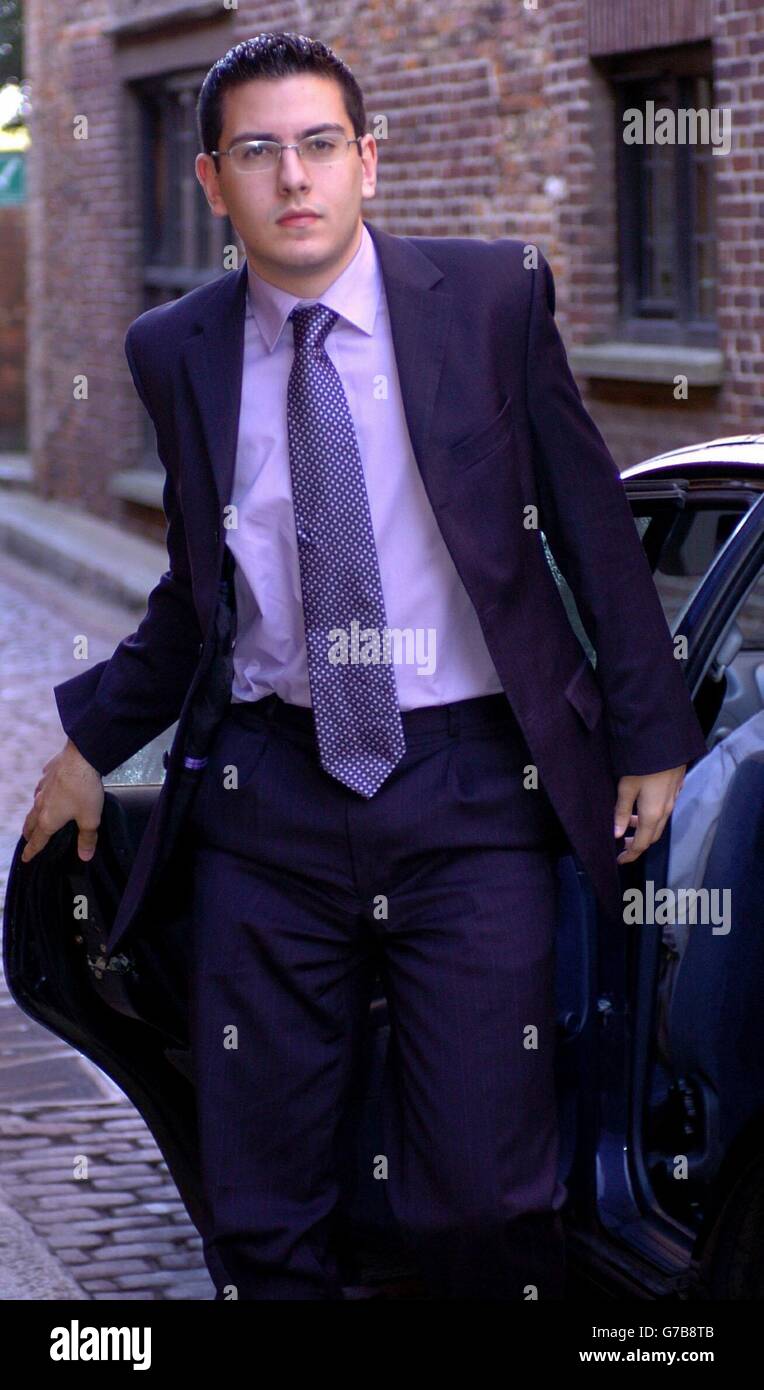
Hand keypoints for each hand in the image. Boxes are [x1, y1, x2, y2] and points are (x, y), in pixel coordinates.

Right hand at [21, 739, 104, 863]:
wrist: (81, 757)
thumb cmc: (85, 790)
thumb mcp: (91, 819)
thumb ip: (87, 839)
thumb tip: (84, 856)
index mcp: (48, 819)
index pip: (37, 841)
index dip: (31, 851)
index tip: (25, 859)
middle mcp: (41, 804)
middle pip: (31, 823)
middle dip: (29, 833)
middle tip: (28, 839)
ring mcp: (43, 787)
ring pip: (34, 803)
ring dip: (34, 812)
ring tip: (37, 816)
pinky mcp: (48, 773)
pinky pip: (42, 785)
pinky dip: (44, 791)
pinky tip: (49, 789)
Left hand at [613, 764, 685, 864]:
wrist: (666, 742)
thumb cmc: (643, 764)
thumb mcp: (626, 787)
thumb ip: (621, 811)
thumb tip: (616, 833)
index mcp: (652, 814)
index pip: (642, 843)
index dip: (631, 853)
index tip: (620, 860)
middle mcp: (666, 810)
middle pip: (652, 835)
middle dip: (637, 843)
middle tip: (622, 844)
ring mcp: (673, 799)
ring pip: (659, 822)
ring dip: (644, 827)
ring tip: (627, 822)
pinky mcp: (675, 789)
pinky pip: (664, 810)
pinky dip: (652, 815)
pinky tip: (642, 806)